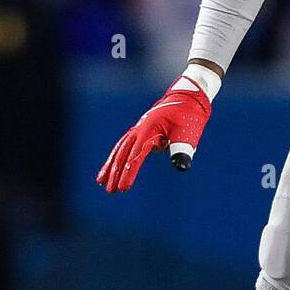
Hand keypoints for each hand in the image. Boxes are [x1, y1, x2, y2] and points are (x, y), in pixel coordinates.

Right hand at [96, 74, 211, 192]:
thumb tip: (182, 166)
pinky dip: (117, 156)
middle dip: (115, 173)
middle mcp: (140, 129)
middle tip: (109, 190)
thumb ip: (183, 148)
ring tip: (100, 181)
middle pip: (123, 154)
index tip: (123, 188)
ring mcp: (139, 129)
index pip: (136, 156)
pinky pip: (124, 145)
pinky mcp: (141, 131)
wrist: (188, 98)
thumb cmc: (189, 116)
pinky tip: (113, 166)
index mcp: (149, 130)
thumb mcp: (188, 132)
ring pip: (120, 149)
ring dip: (111, 165)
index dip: (129, 172)